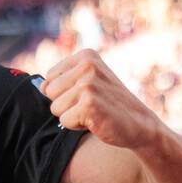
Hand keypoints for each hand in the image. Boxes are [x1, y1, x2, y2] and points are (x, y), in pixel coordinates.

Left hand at [39, 49, 163, 151]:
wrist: (140, 124)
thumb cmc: (110, 105)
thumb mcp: (87, 83)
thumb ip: (62, 81)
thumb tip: (41, 86)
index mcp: (86, 56)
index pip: (50, 78)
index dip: (65, 93)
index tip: (88, 94)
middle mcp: (87, 65)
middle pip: (50, 93)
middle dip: (66, 105)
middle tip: (91, 105)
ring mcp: (88, 83)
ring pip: (55, 108)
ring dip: (72, 116)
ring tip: (94, 111)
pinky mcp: (89, 104)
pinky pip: (64, 121)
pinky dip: (78, 126)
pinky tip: (96, 120)